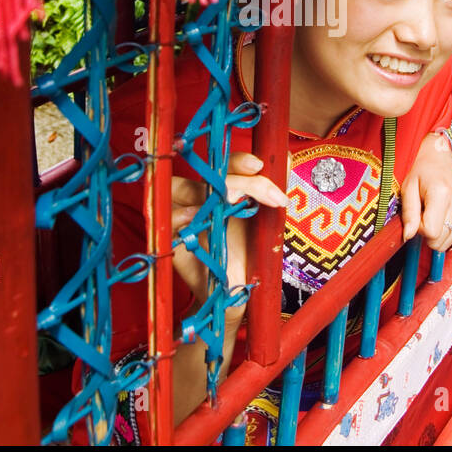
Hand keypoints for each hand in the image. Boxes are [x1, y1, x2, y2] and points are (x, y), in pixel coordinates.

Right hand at [170, 152, 288, 316]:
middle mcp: (203, 199)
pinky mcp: (173, 239)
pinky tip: (199, 216)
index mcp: (224, 191)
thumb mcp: (268, 220)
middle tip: (265, 192)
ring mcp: (185, 217)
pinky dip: (180, 214)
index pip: (225, 165)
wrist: (241, 293)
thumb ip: (273, 188)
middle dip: (238, 179)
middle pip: (207, 176)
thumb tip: (283, 157)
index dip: (238, 160)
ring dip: (206, 189)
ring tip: (232, 199)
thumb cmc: (251, 255)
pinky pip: (168, 218)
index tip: (259, 165)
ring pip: (181, 188)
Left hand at [400, 132, 451, 251]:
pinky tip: (442, 213)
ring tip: (432, 211)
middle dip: (427, 232)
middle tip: (423, 213)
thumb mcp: (407, 189)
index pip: (431, 232)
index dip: (419, 229)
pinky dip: (446, 229)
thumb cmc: (421, 171)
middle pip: (440, 241)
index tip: (416, 215)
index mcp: (442, 194)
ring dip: (436, 231)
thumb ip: (408, 214)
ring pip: (448, 241)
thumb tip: (408, 236)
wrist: (440, 157)